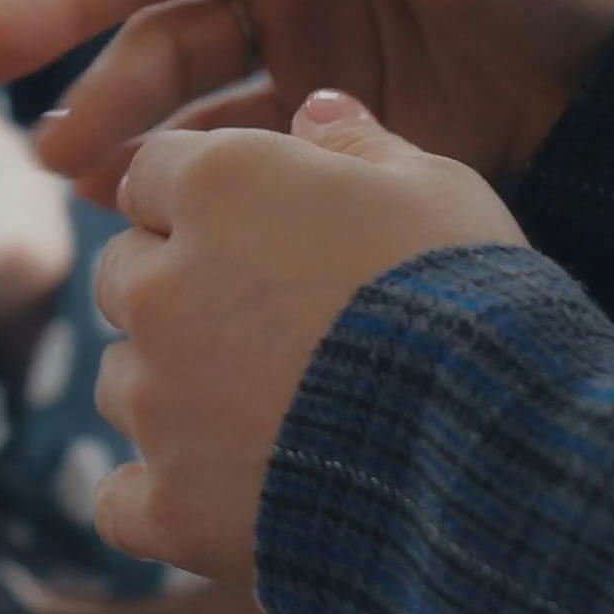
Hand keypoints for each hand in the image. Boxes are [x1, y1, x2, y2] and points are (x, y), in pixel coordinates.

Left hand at [90, 90, 523, 582]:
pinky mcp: (171, 504)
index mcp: (218, 187)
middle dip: (176, 288)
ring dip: (171, 390)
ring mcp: (158, 401)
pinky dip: (160, 497)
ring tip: (265, 413)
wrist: (493, 449)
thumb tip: (313, 109)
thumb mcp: (437, 190)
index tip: (256, 230)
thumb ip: (359, 144)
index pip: (155, 173)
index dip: (204, 200)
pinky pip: (120, 501)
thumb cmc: (471, 299)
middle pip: (123, 272)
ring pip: (121, 381)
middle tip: (266, 323)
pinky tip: (217, 498)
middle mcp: (160, 285)